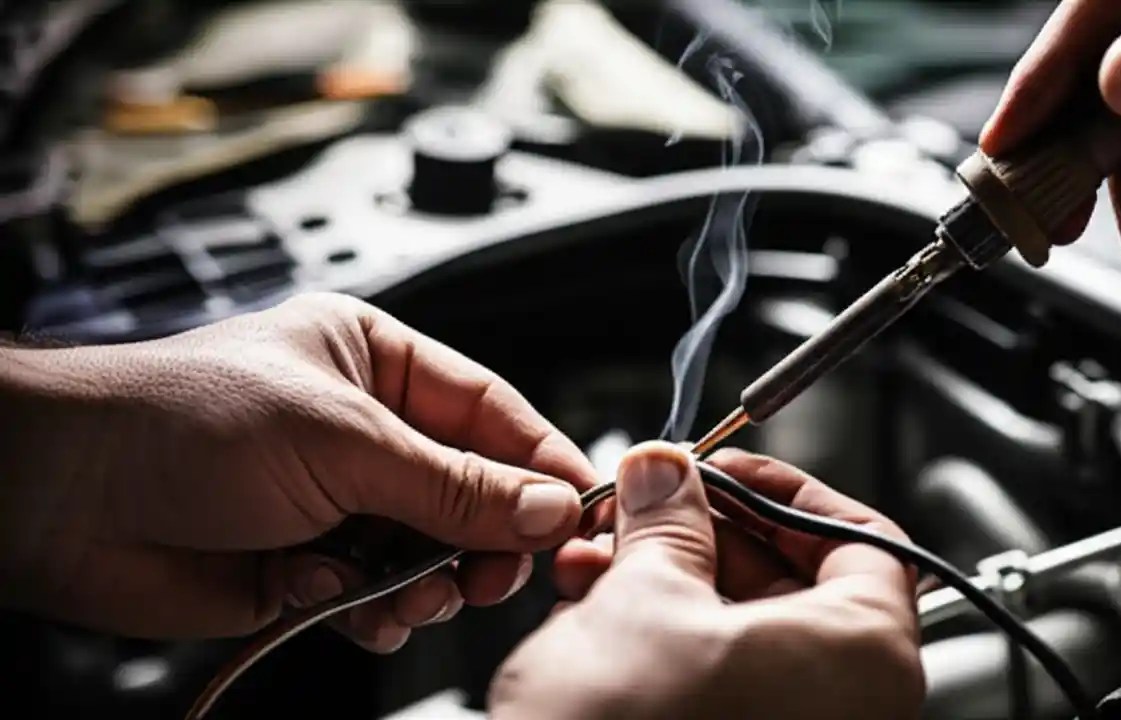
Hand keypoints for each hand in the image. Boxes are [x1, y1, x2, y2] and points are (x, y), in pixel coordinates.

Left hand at [0, 292, 597, 651]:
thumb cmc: (178, 420)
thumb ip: (454, 484)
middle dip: (487, 537)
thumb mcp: (342, 440)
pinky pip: (379, 601)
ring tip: (405, 592)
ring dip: (429, 583)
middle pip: (472, 491)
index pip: (489, 411)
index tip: (579, 510)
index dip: (539, 461)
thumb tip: (546, 507)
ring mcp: (336, 500)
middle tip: (494, 572)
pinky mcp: (307, 565)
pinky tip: (342, 602)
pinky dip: (374, 613)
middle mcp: (363, 430)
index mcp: (376, 362)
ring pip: (431, 554)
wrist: (59, 498)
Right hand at [488, 442, 921, 719]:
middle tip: (645, 503)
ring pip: (741, 630)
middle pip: (792, 580)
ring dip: (667, 579)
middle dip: (703, 532)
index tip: (721, 471)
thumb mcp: (646, 599)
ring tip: (601, 555)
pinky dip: (666, 637)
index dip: (782, 489)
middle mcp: (848, 705)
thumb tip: (665, 476)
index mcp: (864, 655)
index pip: (859, 538)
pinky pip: (718, 679)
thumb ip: (666, 520)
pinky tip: (598, 609)